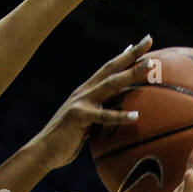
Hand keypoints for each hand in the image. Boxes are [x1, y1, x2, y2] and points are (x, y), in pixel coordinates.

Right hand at [32, 39, 152, 168]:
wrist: (43, 151)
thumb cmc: (65, 142)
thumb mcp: (85, 125)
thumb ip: (98, 116)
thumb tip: (115, 119)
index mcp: (86, 92)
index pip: (108, 69)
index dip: (124, 56)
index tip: (141, 45)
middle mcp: (84, 92)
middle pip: (111, 68)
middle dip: (131, 54)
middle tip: (148, 40)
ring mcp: (81, 102)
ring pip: (110, 84)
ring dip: (130, 74)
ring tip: (149, 66)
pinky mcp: (79, 117)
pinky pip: (103, 117)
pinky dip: (120, 116)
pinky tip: (135, 116)